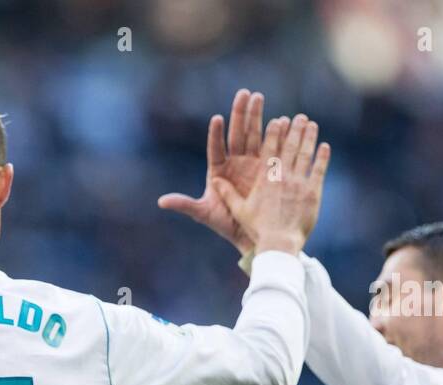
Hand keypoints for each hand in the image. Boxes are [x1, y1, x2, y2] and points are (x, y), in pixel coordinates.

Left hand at [158, 89, 265, 254]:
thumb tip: (161, 202)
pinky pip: (272, 146)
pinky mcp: (268, 168)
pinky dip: (276, 133)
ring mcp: (252, 162)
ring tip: (259, 97)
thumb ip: (185, 205)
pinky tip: (281, 119)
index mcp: (218, 170)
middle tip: (244, 93)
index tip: (217, 119)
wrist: (250, 234)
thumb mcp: (204, 213)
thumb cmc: (225, 224)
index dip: (216, 134)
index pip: (216, 148)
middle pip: (237, 134)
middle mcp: (235, 162)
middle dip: (241, 114)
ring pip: (255, 135)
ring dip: (258, 116)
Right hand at [212, 112, 329, 255]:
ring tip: (312, 125)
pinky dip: (322, 157)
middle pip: (290, 146)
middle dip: (295, 129)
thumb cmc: (257, 229)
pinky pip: (319, 170)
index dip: (274, 132)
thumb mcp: (239, 210)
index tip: (279, 120)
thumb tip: (213, 181)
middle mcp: (282, 176)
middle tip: (300, 116)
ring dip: (309, 137)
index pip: (269, 149)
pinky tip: (324, 146)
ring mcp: (299, 183)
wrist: (279, 244)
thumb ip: (228, 193)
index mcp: (264, 178)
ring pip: (305, 154)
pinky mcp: (313, 192)